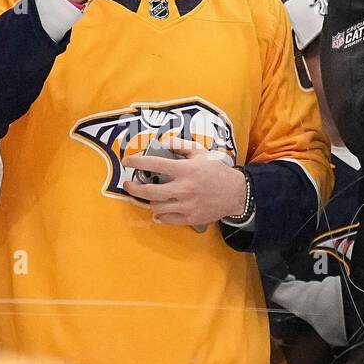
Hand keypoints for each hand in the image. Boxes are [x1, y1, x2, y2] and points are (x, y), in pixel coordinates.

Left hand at [121, 139, 245, 225]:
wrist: (236, 193)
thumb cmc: (217, 171)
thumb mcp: (201, 153)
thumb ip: (181, 146)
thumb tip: (163, 144)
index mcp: (185, 170)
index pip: (155, 164)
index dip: (137, 162)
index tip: (127, 161)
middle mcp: (184, 188)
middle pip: (149, 191)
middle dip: (134, 187)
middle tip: (128, 184)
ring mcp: (186, 205)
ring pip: (156, 206)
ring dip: (148, 201)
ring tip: (146, 196)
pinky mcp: (190, 218)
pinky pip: (167, 219)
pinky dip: (159, 215)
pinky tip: (158, 210)